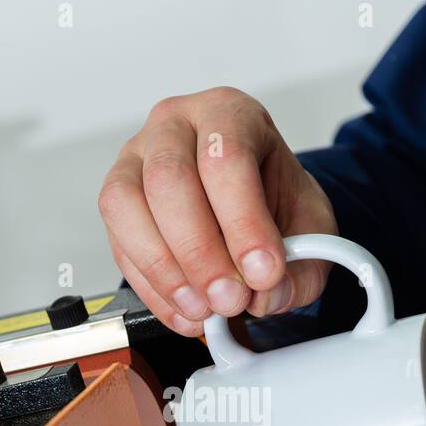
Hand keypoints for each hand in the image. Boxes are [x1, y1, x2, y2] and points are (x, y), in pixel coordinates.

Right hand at [99, 86, 336, 335]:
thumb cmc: (273, 202)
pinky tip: (185, 311)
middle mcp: (175, 126)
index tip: (263, 273)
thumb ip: (301, 265)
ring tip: (204, 310)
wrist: (247, 206)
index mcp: (230, 114)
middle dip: (201, 252)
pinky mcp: (115, 202)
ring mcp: (135, 159)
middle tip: (230, 300)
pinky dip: (152, 288)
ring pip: (127, 206)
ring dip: (166, 270)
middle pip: (170, 179)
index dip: (244, 222)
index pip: (227, 157)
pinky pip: (119, 243)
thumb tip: (267, 294)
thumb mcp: (310, 229)